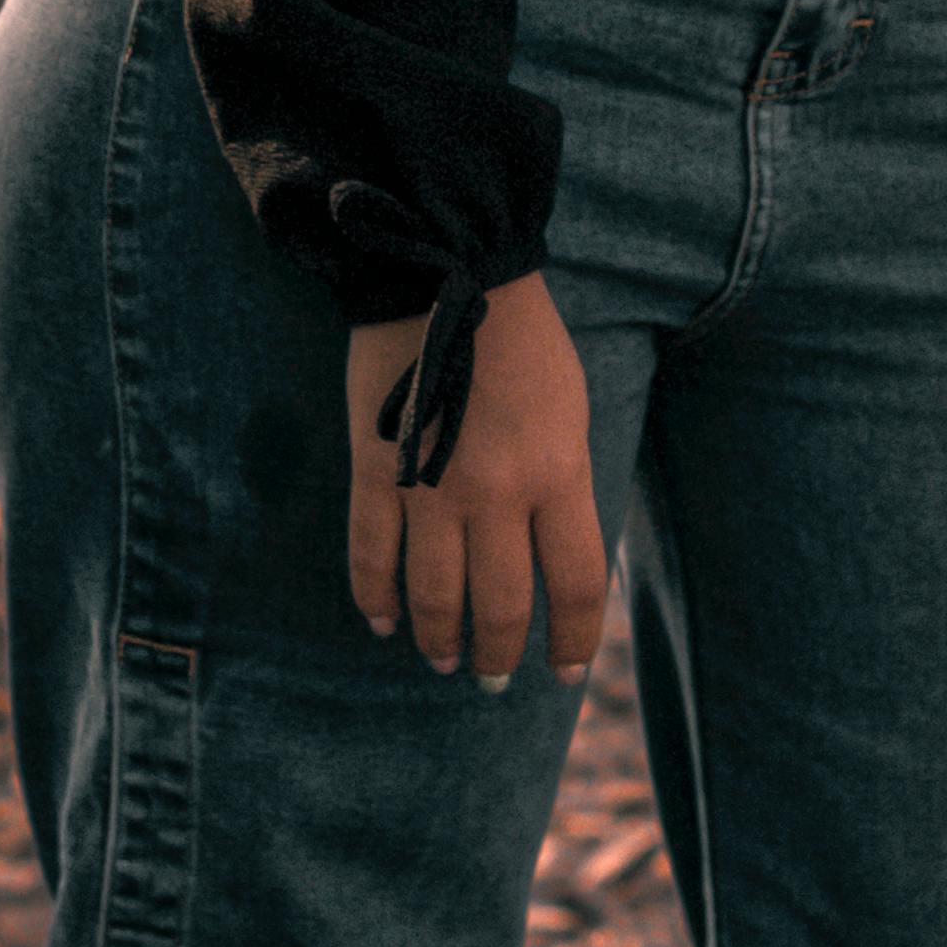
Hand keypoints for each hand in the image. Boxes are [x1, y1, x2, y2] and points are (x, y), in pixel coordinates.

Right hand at [345, 274, 609, 691]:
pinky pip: (372, 554)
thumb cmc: (521, 337)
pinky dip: (375, 597)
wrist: (444, 269)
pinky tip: (382, 621)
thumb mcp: (570, 412)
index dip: (572, 642)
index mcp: (558, 473)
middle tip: (490, 677)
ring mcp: (431, 487)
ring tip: (442, 659)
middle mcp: (497, 493)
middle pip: (501, 605)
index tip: (564, 672)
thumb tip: (550, 555)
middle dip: (498, 655)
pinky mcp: (376, 471)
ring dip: (440, 638)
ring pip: (435, 594)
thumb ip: (561, 484)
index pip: (574, 588)